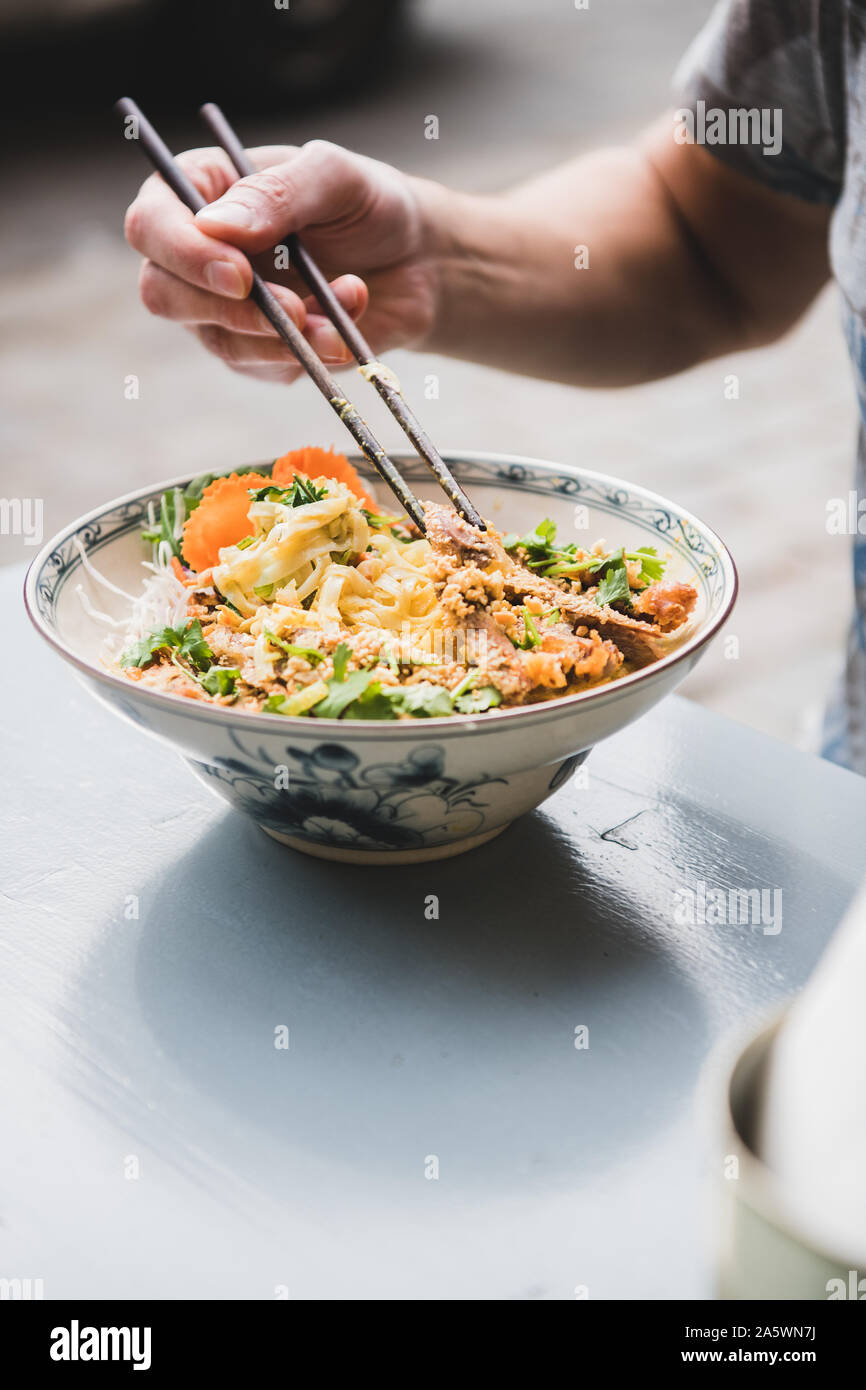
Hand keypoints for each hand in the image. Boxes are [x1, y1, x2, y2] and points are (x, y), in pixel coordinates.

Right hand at [124, 140, 438, 383]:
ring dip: (284, 335)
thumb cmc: (370, 206)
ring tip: (344, 304)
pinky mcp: (257, 353)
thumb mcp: (335, 177)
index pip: (150, 225)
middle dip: (228, 309)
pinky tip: (345, 326)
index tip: (240, 274)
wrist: (417, 264)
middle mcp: (198, 254)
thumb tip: (216, 227)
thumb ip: (279, 194)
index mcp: (200, 192)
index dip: (183, 254)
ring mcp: (222, 309)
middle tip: (294, 308)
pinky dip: (310, 352)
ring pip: (218, 340)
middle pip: (163, 293)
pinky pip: (265, 367)